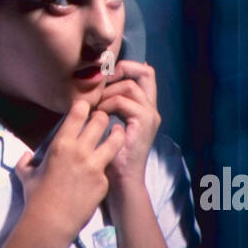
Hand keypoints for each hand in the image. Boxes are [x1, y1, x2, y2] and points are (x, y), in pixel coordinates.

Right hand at [14, 98, 126, 247]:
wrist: (51, 223)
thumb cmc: (36, 197)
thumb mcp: (26, 175)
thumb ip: (26, 162)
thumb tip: (26, 156)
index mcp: (61, 144)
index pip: (79, 112)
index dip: (83, 107)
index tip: (84, 109)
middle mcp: (81, 151)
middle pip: (101, 120)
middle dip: (102, 117)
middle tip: (101, 120)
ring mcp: (95, 166)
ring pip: (115, 139)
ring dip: (116, 133)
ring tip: (117, 132)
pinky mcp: (104, 181)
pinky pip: (108, 167)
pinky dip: (105, 166)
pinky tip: (101, 171)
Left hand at [95, 60, 160, 187]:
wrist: (121, 180)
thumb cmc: (111, 155)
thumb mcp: (111, 123)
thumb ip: (109, 104)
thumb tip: (95, 85)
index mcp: (145, 107)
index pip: (145, 73)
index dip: (125, 67)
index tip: (105, 77)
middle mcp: (151, 109)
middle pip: (145, 72)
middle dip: (120, 72)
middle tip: (100, 85)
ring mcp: (150, 115)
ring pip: (130, 86)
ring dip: (108, 92)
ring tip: (96, 105)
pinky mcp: (144, 123)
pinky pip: (123, 102)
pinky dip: (106, 104)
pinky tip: (98, 114)